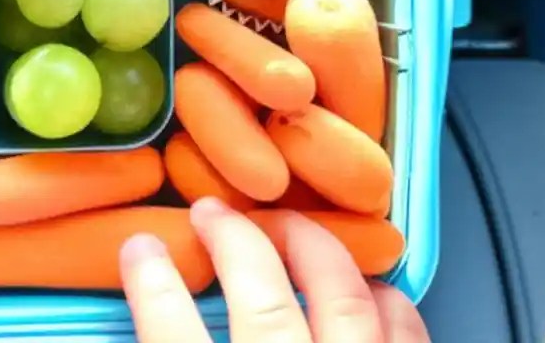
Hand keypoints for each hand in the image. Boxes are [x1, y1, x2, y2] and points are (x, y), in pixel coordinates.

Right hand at [120, 198, 430, 341]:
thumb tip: (135, 326)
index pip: (172, 330)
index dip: (151, 280)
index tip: (140, 248)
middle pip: (263, 300)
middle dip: (236, 242)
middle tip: (214, 213)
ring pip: (347, 307)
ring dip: (319, 257)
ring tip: (297, 233)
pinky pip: (409, 339)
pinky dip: (393, 308)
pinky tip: (378, 295)